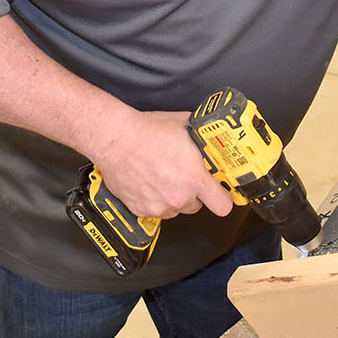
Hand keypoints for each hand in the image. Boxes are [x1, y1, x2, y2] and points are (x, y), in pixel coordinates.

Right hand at [89, 110, 236, 219]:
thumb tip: (211, 140)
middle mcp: (178, 195)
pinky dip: (153, 200)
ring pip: (175, 208)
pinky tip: (148, 182)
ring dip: (173, 197)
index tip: (220, 192)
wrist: (114, 138)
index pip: (223, 205)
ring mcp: (159, 205)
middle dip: (193, 193)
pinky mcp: (141, 209)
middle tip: (183, 177)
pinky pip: (155, 210)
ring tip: (162, 177)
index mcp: (194, 178)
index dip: (223, 198)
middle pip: (197, 206)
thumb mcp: (184, 126)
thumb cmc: (145, 131)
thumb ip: (201, 140)